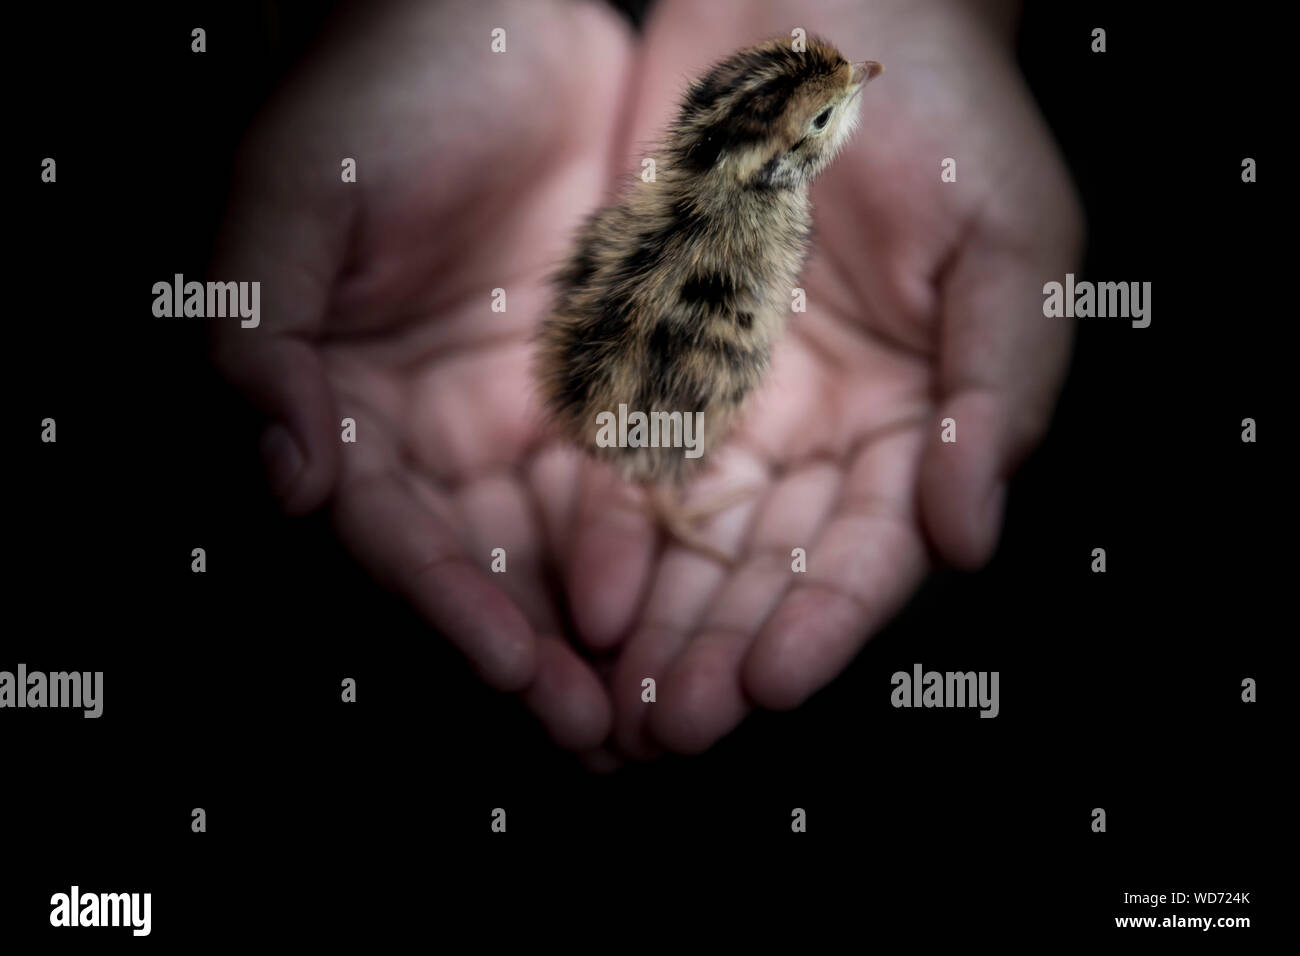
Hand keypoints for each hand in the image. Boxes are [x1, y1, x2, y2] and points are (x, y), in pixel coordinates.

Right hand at [209, 0, 635, 753]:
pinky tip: (710, 593)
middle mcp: (441, 430)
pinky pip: (642, 472)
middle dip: (547, 653)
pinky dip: (668, 540)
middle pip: (491, 565)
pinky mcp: (611, 381)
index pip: (398, 534)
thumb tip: (282, 477)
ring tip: (673, 699)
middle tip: (611, 737)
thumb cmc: (371, 96)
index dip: (450, 607)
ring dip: (619, 627)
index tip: (515, 672)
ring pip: (573, 542)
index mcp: (353, 408)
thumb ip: (261, 334)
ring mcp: (530, 411)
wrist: (493, 20)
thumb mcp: (289, 202)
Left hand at [562, 0, 1082, 756]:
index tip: (776, 685)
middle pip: (769, 567)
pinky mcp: (652, 360)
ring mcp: (731, 401)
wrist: (824, 8)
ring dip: (655, 618)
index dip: (828, 623)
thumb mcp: (1011, 248)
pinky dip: (601, 528)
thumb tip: (974, 535)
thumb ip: (997, 394)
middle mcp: (817, 430)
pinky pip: (621, 459)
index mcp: (912, 420)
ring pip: (689, 537)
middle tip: (674, 726)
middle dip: (722, 647)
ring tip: (618, 697)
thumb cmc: (946, 118)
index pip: (871, 551)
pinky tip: (577, 591)